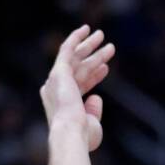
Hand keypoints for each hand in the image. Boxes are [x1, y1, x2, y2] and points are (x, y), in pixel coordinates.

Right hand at [40, 25, 113, 152]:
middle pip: (78, 68)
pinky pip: (67, 49)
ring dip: (89, 45)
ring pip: (75, 57)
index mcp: (62, 104)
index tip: (106, 68)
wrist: (71, 133)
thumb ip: (93, 111)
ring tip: (102, 36)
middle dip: (93, 57)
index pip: (80, 84)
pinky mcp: (58, 71)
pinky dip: (75, 38)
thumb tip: (96, 97)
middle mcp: (56, 90)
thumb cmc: (82, 135)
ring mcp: (56, 80)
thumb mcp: (92, 123)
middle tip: (108, 48)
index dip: (94, 75)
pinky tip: (85, 29)